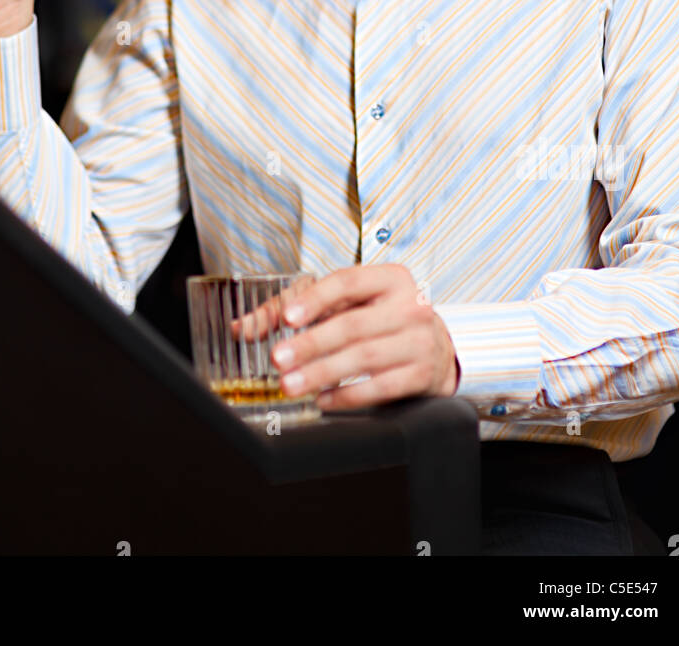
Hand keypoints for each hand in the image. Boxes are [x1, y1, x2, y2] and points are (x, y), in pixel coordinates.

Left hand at [237, 264, 459, 410]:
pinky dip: (347, 396)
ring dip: (323, 372)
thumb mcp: (345, 303)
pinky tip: (322, 399)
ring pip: (365, 357)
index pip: (348, 282)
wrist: (436, 346)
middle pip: (353, 324)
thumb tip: (242, 328)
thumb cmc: (381, 317)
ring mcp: (419, 341)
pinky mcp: (421, 374)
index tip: (288, 318)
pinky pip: (380, 387)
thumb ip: (292, 309)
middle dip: (312, 344)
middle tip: (279, 359)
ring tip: (292, 383)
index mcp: (390, 278)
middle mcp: (410, 306)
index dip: (316, 299)